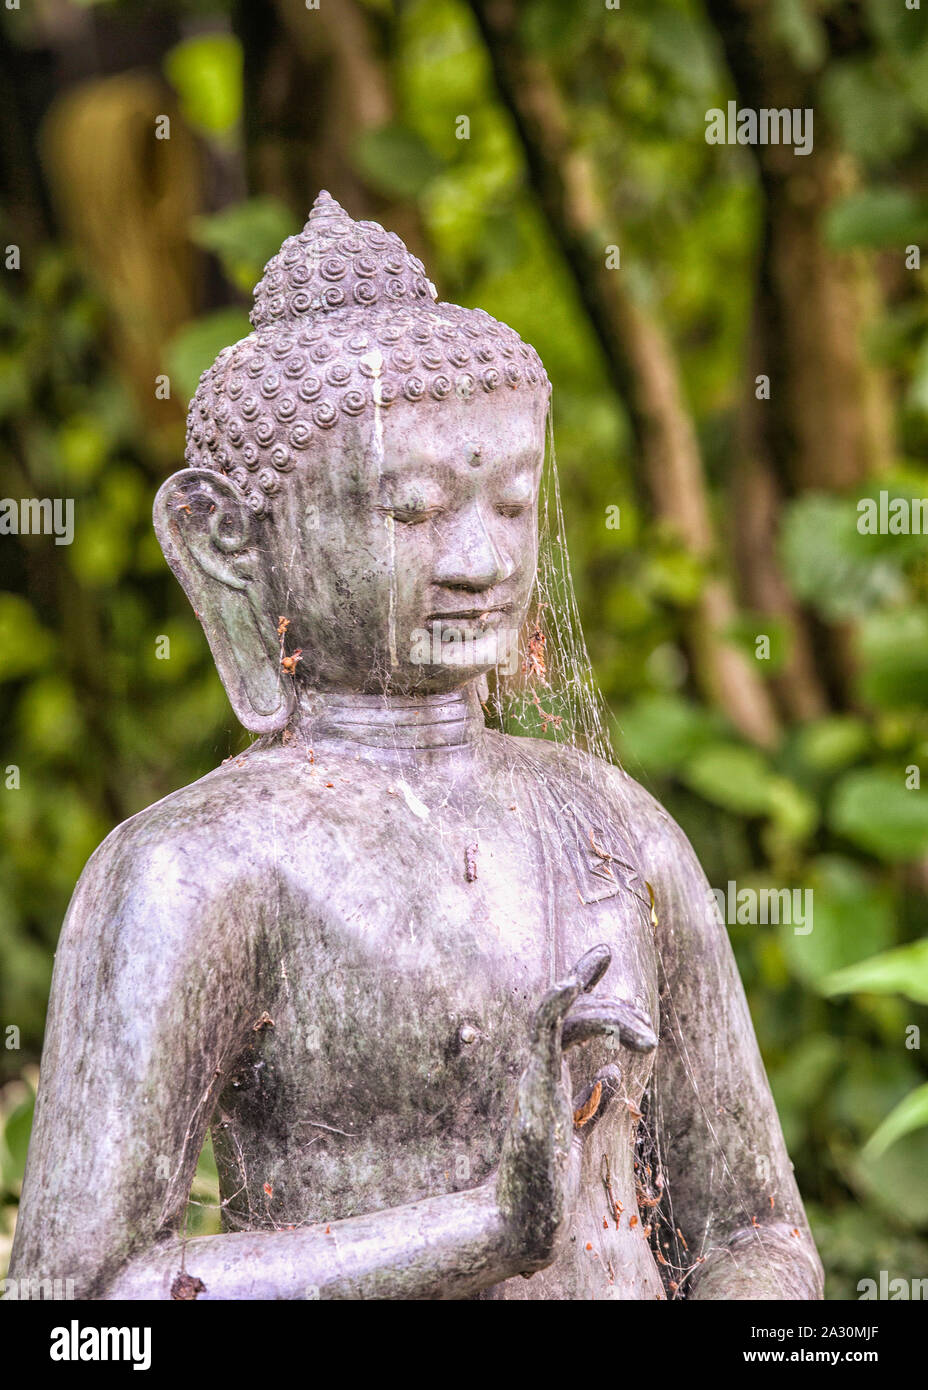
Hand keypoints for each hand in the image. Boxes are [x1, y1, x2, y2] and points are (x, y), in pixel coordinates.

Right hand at [495, 945, 656, 1273]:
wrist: (523, 1220)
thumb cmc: (544, 1184)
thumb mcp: (578, 1133)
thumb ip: (593, 1101)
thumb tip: (613, 1070)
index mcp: (548, 1075)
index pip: (569, 1016)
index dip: (587, 982)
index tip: (605, 954)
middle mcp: (538, 1067)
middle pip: (575, 1014)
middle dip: (615, 1011)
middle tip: (648, 1034)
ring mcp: (534, 1072)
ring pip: (568, 1017)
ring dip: (609, 1015)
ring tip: (646, 1038)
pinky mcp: (534, 1081)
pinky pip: (542, 1028)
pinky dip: (556, 999)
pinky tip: (572, 981)